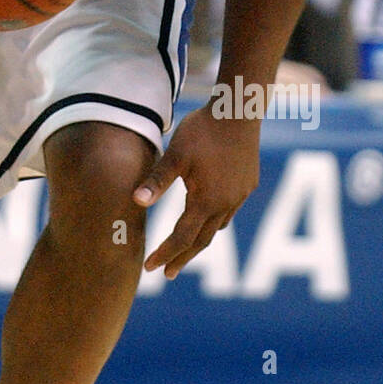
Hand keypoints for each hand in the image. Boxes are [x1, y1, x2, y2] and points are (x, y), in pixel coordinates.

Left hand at [132, 104, 260, 278]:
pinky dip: (214, 221)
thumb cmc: (204, 130)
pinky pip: (229, 211)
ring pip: (218, 227)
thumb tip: (135, 201)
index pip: (182, 237)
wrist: (239, 110)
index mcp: (207, 200)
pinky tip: (207, 215)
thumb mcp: (176, 154)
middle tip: (167, 273)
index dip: (165, 254)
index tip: (150, 267)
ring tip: (185, 247)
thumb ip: (157, 180)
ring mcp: (240, 195)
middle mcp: (227, 204)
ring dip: (199, 240)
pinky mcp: (247, 184)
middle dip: (182, 258)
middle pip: (202, 241)